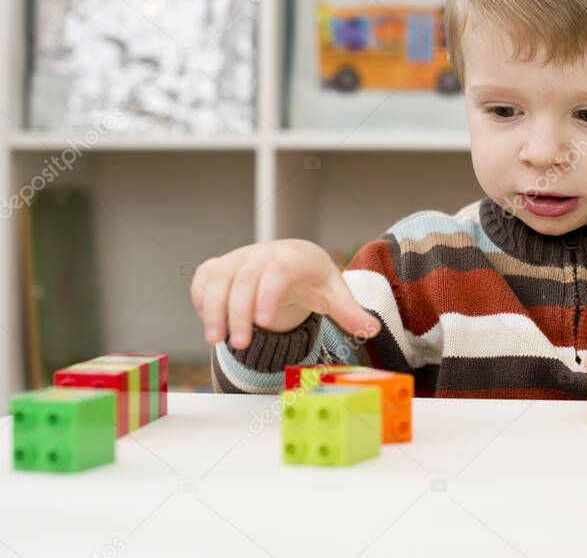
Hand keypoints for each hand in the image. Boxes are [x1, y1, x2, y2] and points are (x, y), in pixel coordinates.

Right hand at [190, 239, 379, 349]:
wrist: (293, 260)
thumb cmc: (314, 280)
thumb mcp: (334, 294)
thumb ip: (350, 312)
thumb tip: (372, 330)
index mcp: (294, 258)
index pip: (277, 271)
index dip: (268, 294)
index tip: (264, 323)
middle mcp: (262, 255)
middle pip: (244, 279)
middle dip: (238, 313)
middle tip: (241, 345)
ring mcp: (238, 259)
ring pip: (218, 279)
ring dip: (213, 310)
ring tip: (216, 341)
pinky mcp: (219, 267)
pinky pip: (203, 280)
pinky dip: (202, 301)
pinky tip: (210, 324)